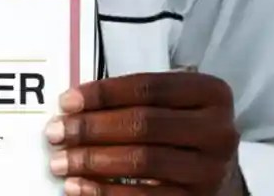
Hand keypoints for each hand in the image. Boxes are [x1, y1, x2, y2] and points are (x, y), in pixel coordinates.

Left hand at [45, 72, 244, 194]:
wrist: (215, 170)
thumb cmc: (178, 128)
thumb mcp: (170, 104)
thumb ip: (132, 98)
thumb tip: (73, 107)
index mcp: (211, 94)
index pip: (148, 87)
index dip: (104, 93)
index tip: (67, 101)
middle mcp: (218, 131)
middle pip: (143, 123)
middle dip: (92, 128)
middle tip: (55, 132)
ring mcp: (211, 170)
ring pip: (142, 161)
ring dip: (92, 161)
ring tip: (61, 161)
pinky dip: (105, 191)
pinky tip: (79, 186)